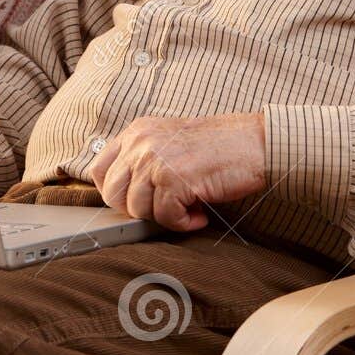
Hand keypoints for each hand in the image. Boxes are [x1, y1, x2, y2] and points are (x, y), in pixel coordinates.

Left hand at [89, 113, 266, 231]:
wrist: (255, 143)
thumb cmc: (219, 147)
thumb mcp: (170, 142)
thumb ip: (145, 158)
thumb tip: (126, 196)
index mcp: (137, 131)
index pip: (99, 170)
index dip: (114, 194)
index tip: (136, 203)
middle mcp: (141, 143)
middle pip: (114, 194)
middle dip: (139, 210)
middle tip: (167, 208)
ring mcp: (155, 160)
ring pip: (139, 210)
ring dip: (166, 217)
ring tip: (190, 208)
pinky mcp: (173, 179)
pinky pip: (165, 218)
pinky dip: (184, 223)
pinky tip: (200, 213)